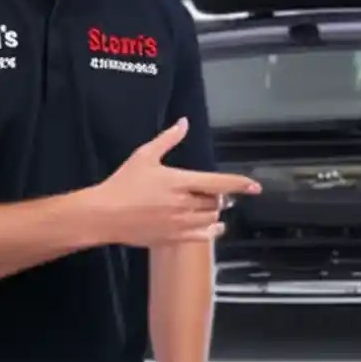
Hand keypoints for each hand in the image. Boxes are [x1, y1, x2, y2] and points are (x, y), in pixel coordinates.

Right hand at [95, 117, 260, 247]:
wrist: (105, 215)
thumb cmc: (123, 183)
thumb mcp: (144, 155)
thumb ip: (168, 139)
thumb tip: (184, 122)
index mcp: (180, 181)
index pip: (218, 182)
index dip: (239, 184)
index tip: (255, 186)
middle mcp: (184, 203)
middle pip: (216, 201)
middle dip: (219, 196)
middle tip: (211, 191)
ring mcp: (180, 223)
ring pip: (211, 218)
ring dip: (214, 211)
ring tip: (208, 205)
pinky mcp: (174, 238)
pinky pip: (202, 236)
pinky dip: (212, 230)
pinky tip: (214, 226)